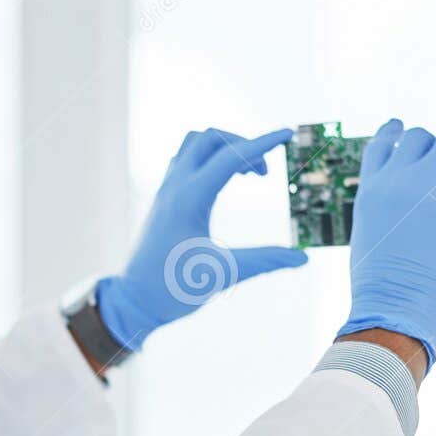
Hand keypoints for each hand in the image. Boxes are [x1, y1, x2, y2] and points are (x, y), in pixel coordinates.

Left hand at [96, 128, 308, 349]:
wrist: (134, 301)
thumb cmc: (171, 289)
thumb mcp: (224, 273)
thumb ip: (266, 261)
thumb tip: (301, 257)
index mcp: (189, 199)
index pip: (231, 156)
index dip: (264, 143)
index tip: (288, 134)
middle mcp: (175, 187)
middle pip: (211, 139)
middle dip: (243, 144)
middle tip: (265, 173)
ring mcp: (166, 190)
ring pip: (195, 145)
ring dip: (224, 147)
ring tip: (247, 173)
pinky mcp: (164, 199)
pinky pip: (185, 161)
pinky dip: (208, 159)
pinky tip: (223, 181)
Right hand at [338, 119, 435, 369]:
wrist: (394, 306)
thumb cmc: (381, 290)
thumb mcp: (368, 239)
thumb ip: (383, 216)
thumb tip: (402, 221)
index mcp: (370, 191)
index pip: (381, 144)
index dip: (395, 132)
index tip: (403, 129)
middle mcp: (397, 180)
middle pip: (420, 137)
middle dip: (435, 149)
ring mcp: (428, 185)